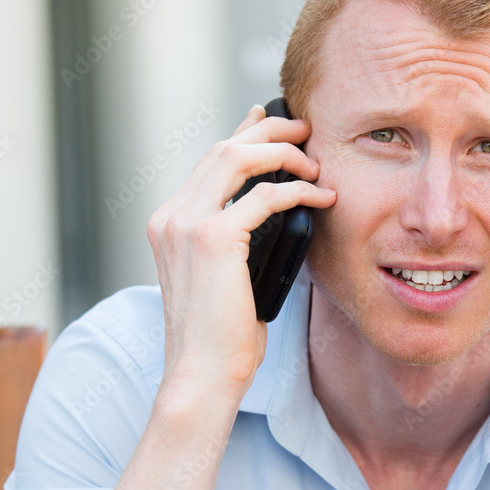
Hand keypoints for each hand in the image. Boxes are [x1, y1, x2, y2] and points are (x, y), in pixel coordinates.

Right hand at [146, 104, 336, 402]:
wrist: (201, 373)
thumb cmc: (220, 334)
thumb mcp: (224, 275)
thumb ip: (235, 237)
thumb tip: (273, 207)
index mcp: (169, 222)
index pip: (207, 161)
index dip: (241, 132)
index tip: (267, 116)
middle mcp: (171, 216)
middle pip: (222, 148)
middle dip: (268, 132)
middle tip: (306, 131)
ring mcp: (187, 224)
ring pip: (237, 158)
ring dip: (283, 154)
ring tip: (316, 163)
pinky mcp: (213, 239)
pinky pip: (263, 197)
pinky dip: (297, 191)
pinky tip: (320, 197)